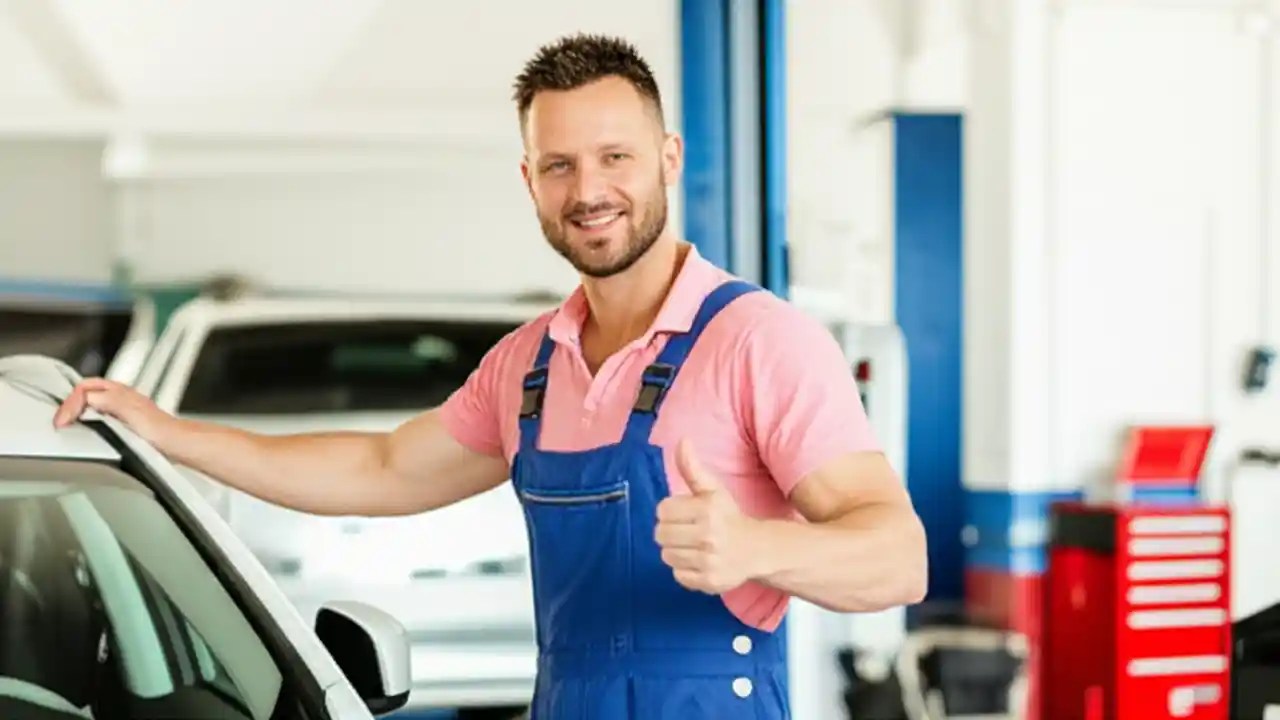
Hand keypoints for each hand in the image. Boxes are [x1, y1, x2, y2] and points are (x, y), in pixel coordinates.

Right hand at [53, 378, 177, 447]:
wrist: (175, 444)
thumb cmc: (159, 430)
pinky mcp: (126, 422)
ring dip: (79, 410)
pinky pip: (101, 415)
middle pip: (87, 391)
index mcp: (118, 391)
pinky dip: (89, 420)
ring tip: (69, 423)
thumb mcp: (128, 410)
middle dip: (71, 403)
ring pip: (93, 402)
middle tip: (61, 420)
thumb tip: (87, 400)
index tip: (63, 422)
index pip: (84, 389)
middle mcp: (121, 397)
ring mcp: (123, 409)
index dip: (70, 404)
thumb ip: (107, 400)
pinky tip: (89, 431)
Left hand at [655, 438, 758, 593]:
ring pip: (666, 555)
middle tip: (687, 530)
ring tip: (693, 546)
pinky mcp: (709, 582)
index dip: (671, 511)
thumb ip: (692, 468)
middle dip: (670, 531)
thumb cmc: (729, 516)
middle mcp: (708, 536)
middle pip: (660, 534)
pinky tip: (699, 561)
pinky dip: (685, 570)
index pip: (662, 510)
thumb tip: (682, 440)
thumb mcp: (713, 490)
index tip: (685, 513)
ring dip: (676, 550)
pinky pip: (678, 575)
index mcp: (706, 510)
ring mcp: (708, 561)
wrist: (757, 549)